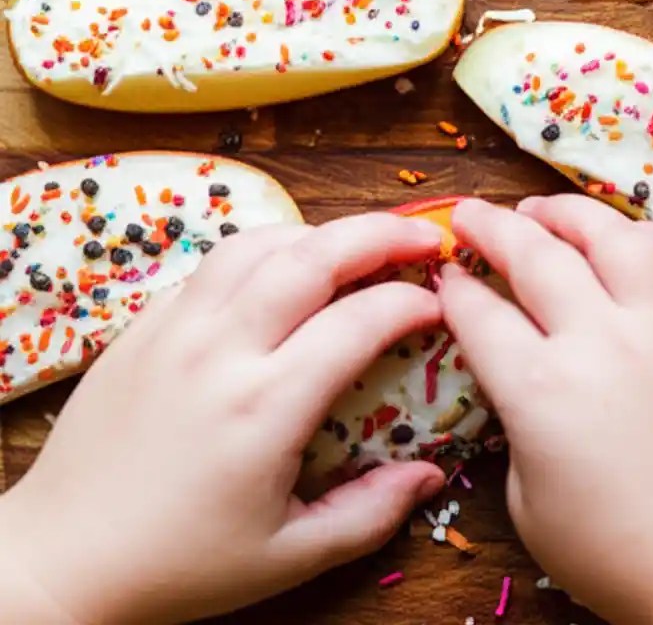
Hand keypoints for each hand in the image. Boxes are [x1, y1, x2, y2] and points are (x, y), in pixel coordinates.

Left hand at [0, 213, 446, 623]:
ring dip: (319, 233)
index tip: (444, 305)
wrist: (62, 559)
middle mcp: (219, 352)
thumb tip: (432, 473)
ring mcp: (172, 331)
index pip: (359, 320)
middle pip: (311, 255)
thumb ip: (370, 514)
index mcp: (265, 407)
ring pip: (256, 244)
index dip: (414, 302)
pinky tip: (286, 273)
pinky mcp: (140, 329)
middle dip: (380, 233)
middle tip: (425, 235)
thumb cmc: (180, 565)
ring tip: (359, 245)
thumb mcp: (289, 557)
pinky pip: (211, 266)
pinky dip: (263, 253)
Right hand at [439, 196, 652, 624]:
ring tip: (544, 210)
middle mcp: (603, 341)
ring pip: (615, 237)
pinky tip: (633, 237)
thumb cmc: (612, 554)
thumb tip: (519, 376)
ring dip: (571, 213)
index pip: (479, 313)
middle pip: (536, 255)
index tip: (442, 273)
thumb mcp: (527, 501)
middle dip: (491, 227)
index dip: (452, 288)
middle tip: (469, 214)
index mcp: (540, 389)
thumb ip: (517, 422)